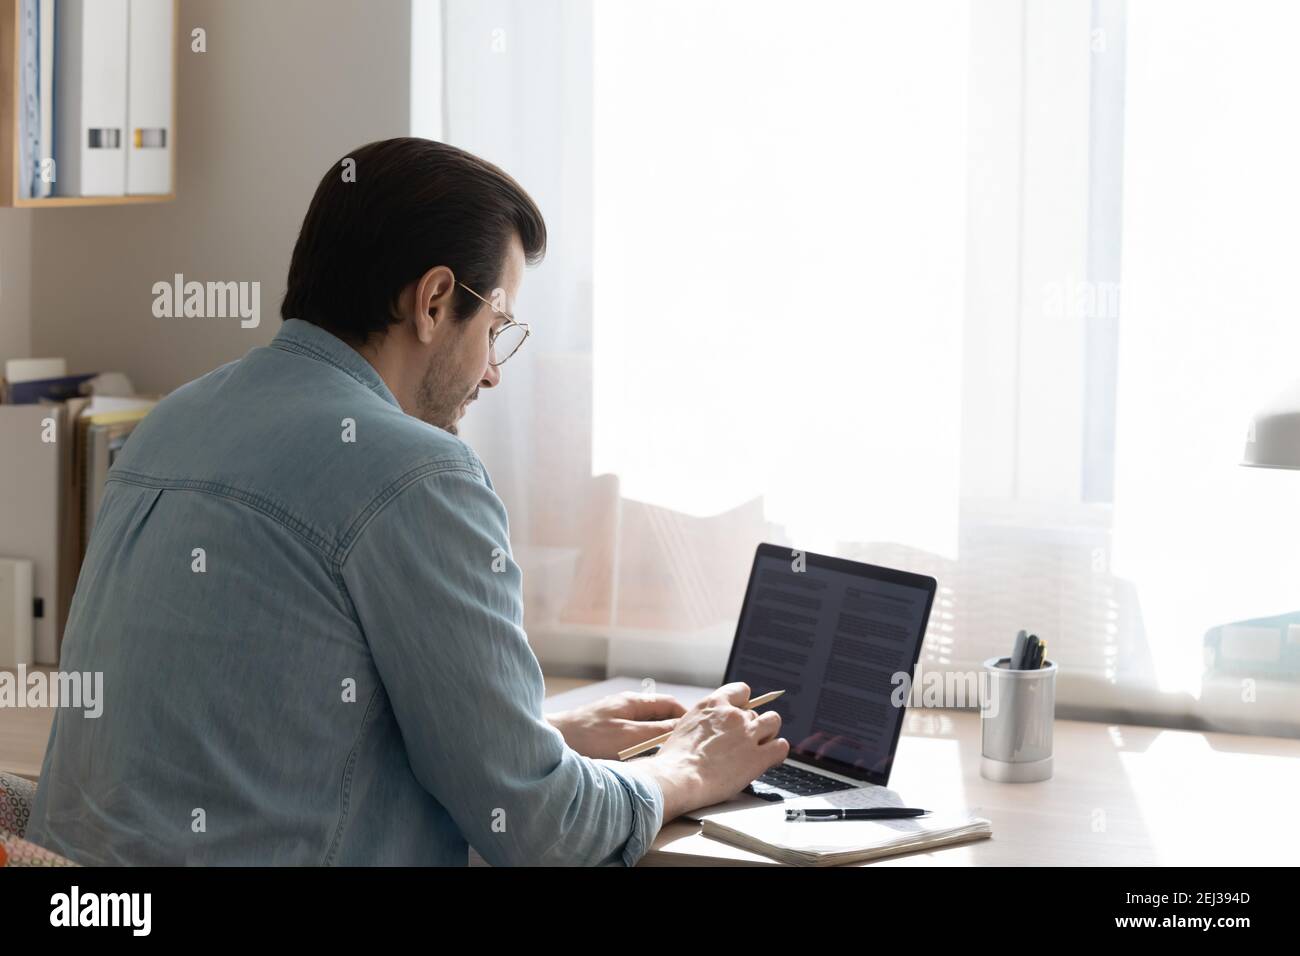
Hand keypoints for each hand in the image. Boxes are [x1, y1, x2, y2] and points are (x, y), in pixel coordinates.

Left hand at [546, 691, 686, 759]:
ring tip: (661, 760)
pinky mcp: (603, 735)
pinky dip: (638, 751)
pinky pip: (630, 741)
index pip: (670, 705)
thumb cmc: (587, 738)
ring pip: (644, 731)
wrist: (549, 745)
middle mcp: (624, 708)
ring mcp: (613, 721)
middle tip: (682, 752)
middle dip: (671, 733)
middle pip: (658, 717)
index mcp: (633, 702)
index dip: (686, 718)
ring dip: (654, 744)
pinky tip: (637, 764)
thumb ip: (657, 731)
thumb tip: (683, 727)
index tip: (697, 736)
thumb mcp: (629, 737)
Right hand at [648, 682, 787, 818]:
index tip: (740, 714)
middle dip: (751, 725)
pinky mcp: (758, 757)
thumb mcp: (685, 726)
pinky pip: (781, 746)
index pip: (741, 691)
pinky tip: (771, 759)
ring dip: (768, 733)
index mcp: (713, 704)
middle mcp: (733, 715)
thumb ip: (705, 721)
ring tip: (761, 746)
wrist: (679, 778)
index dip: (743, 704)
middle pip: (755, 712)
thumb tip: (711, 728)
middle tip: (744, 741)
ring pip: (773, 721)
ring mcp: (748, 734)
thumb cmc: (675, 760)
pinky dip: (778, 752)